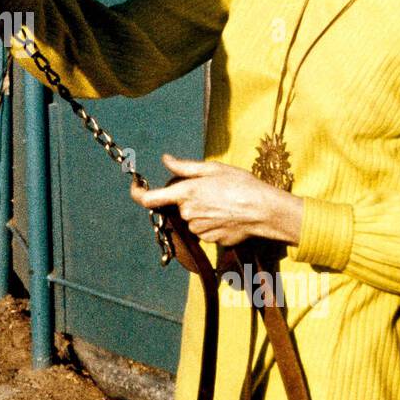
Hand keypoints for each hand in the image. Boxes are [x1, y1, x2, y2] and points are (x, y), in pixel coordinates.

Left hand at [129, 153, 303, 246]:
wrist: (264, 211)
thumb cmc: (241, 185)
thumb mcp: (213, 169)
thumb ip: (185, 167)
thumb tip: (166, 159)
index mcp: (185, 193)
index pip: (149, 198)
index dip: (137, 193)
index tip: (135, 187)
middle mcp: (188, 213)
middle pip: (178, 207)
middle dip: (188, 200)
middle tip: (210, 190)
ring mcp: (199, 229)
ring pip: (192, 220)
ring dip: (201, 212)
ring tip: (223, 202)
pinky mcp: (210, 240)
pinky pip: (204, 231)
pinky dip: (212, 223)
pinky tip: (228, 215)